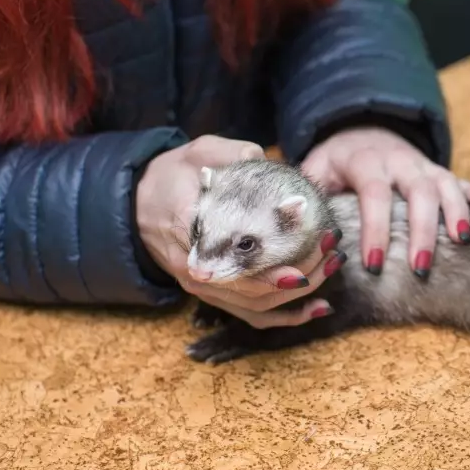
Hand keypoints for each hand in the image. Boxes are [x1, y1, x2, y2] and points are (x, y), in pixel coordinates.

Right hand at [136, 135, 338, 327]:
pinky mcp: (213, 295)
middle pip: (252, 286)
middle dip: (299, 272)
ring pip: (257, 305)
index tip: (307, 246)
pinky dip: (288, 316)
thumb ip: (230, 154)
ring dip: (300, 293)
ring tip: (332, 265)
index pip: (231, 253)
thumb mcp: (197, 152)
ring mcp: (202, 286)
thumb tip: (264, 159)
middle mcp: (194, 268)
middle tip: (331, 248)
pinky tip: (320, 307)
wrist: (136, 206)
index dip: (271, 259)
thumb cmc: (173, 176)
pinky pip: (252, 315)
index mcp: (188, 229)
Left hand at [301, 127, 469, 277]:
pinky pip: (460, 181)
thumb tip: (291, 223)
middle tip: (420, 267)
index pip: (374, 195)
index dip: (375, 230)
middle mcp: (399, 160)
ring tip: (462, 242)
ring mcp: (423, 165)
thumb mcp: (315, 169)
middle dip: (423, 230)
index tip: (375, 264)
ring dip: (456, 213)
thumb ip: (308, 195)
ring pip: (446, 184)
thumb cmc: (334, 161)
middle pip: (419, 191)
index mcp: (364, 161)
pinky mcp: (438, 172)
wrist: (361, 127)